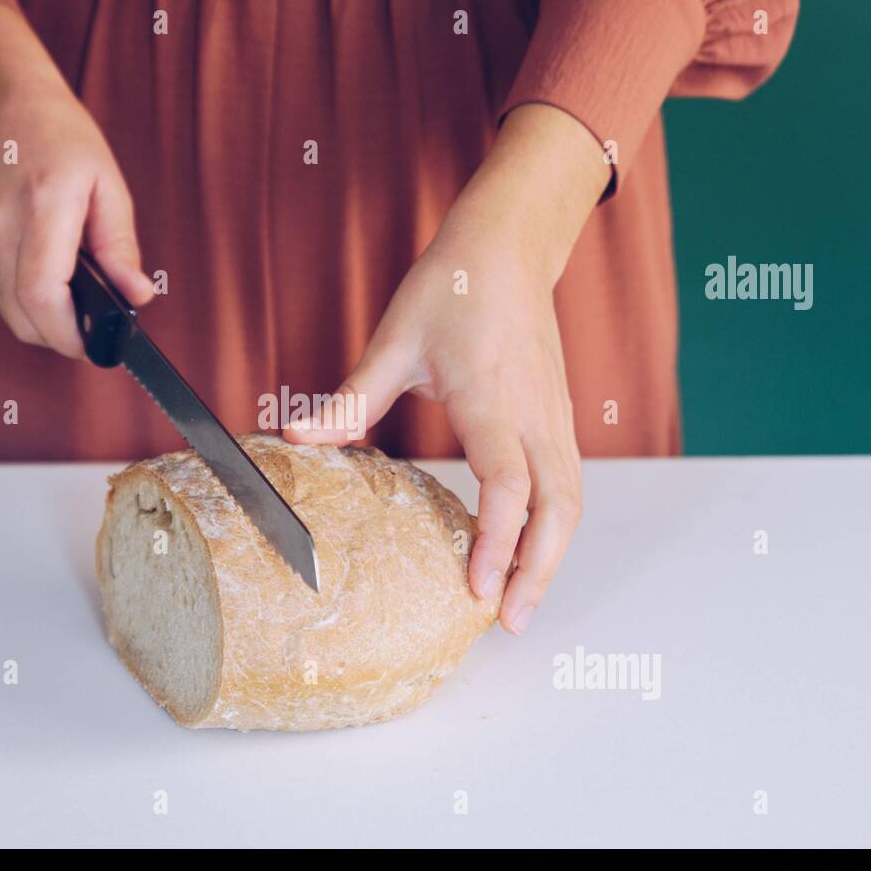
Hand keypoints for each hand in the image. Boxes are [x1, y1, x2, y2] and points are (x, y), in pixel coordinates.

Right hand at [0, 4, 153, 356]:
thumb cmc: (57, 135)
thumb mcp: (107, 181)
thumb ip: (120, 246)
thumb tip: (137, 296)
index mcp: (41, 207)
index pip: (43, 297)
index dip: (70, 336)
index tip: (96, 345)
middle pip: (24, 318)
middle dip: (62, 337)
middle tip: (93, 328)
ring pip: (9, 313)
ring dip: (43, 320)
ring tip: (72, 294)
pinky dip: (23, 300)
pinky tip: (44, 274)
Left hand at [285, 104, 609, 634]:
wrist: (509, 246)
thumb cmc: (453, 287)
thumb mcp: (394, 341)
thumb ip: (351, 399)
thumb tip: (298, 439)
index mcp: (492, 399)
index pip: (507, 486)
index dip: (497, 542)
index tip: (479, 589)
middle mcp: (534, 415)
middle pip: (558, 510)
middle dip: (539, 572)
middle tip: (508, 623)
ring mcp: (554, 417)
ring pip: (571, 502)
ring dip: (552, 556)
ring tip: (520, 602)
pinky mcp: (558, 418)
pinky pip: (568, 484)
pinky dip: (556, 527)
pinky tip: (530, 552)